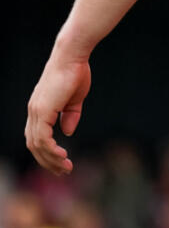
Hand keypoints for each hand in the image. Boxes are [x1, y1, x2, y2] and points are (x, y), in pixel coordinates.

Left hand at [24, 47, 90, 175]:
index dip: (47, 152)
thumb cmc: (76, 72)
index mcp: (39, 109)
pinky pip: (43, 137)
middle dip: (48, 161)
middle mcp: (33, 112)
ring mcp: (36, 112)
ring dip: (51, 159)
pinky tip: (63, 155)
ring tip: (66, 167)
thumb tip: (67, 132)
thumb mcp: (75, 98)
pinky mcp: (43, 111)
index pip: (37, 137)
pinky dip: (51, 149)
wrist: (72, 56)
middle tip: (64, 171)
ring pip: (38, 144)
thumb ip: (70, 115)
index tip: (62, 162)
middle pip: (34, 145)